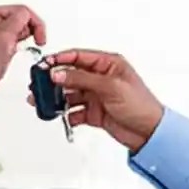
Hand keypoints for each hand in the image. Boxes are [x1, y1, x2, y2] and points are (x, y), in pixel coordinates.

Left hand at [0, 5, 45, 94]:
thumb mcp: (3, 41)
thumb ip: (17, 23)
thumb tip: (26, 13)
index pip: (22, 10)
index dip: (34, 24)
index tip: (40, 38)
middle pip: (23, 16)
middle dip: (31, 29)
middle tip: (37, 42)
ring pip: (22, 26)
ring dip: (27, 36)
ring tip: (19, 47)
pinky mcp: (1, 39)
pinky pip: (17, 35)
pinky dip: (22, 42)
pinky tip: (16, 50)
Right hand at [37, 49, 164, 151]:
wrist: (149, 132)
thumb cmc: (140, 105)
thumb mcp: (110, 86)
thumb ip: (82, 78)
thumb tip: (59, 73)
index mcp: (108, 64)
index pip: (79, 56)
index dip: (60, 59)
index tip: (44, 65)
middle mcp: (101, 78)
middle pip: (71, 75)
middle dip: (54, 80)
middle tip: (39, 86)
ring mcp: (97, 96)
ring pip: (70, 94)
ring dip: (57, 98)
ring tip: (44, 102)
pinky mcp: (94, 112)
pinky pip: (75, 111)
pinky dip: (66, 114)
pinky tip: (61, 115)